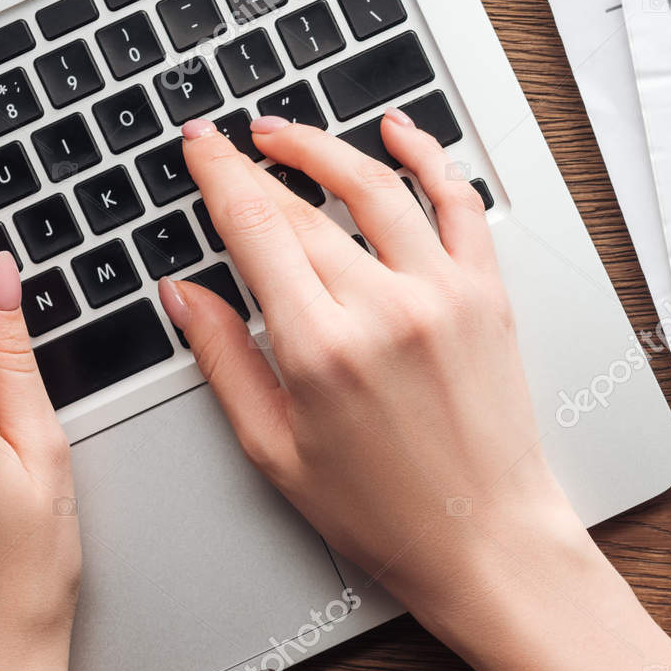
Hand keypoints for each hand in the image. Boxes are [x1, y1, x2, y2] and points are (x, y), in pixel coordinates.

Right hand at [161, 111, 584, 628]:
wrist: (484, 538)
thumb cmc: (385, 513)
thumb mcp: (276, 451)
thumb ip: (224, 361)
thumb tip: (183, 295)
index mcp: (323, 349)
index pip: (257, 228)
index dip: (218, 174)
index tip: (199, 146)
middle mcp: (387, 310)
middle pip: (306, 207)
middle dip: (257, 164)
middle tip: (228, 144)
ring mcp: (444, 295)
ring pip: (378, 185)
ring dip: (325, 146)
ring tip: (287, 134)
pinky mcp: (487, 296)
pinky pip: (459, 202)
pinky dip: (428, 157)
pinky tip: (397, 132)